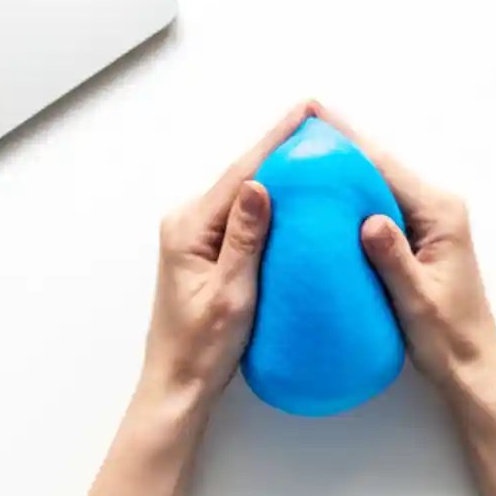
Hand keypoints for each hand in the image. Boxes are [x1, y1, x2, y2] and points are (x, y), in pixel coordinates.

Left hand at [141, 101, 322, 405]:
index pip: (241, 174)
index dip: (276, 140)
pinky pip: (240, 216)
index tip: (304, 111)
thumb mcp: (232, 292)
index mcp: (189, 227)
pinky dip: (267, 201)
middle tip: (316, 121)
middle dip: (279, 148)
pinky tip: (291, 195)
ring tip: (311, 148)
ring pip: (241, 194)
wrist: (179, 384)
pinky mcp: (205, 251)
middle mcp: (187, 223)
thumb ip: (245, 238)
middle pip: (241, 176)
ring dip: (274, 172)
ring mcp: (194, 236)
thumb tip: (259, 185)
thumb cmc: (202, 347)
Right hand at [314, 108, 495, 393]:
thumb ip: (392, 258)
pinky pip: (378, 207)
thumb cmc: (448, 337)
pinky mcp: (415, 238)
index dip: (347, 141)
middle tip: (296, 129)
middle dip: (340, 148)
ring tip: (299, 155)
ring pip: (377, 185)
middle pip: (379, 167)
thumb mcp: (417, 299)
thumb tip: (368, 220)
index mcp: (440, 213)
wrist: (470, 367)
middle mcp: (436, 208)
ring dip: (342, 171)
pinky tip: (320, 198)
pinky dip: (350, 199)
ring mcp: (427, 222)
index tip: (313, 116)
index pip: (385, 167)